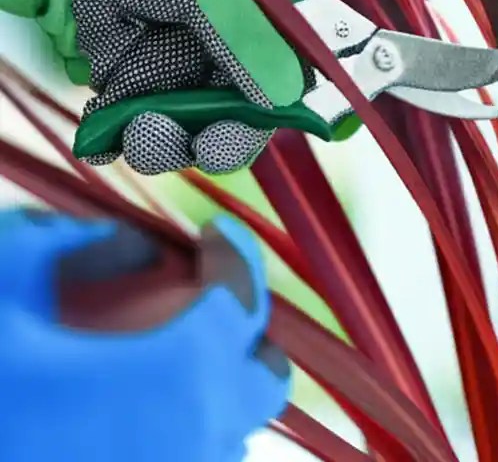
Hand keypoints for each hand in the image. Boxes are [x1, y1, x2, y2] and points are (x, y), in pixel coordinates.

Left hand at [0, 0, 314, 174]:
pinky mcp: (132, 84)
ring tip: (145, 134)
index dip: (292, 100)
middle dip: (227, 135)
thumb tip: (292, 96)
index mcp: (259, 2)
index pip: (293, 64)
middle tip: (209, 145)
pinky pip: (146, 128)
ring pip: (196, 127)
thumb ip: (251, 39)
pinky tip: (117, 138)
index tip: (275, 123)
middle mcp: (225, 38)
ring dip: (175, 142)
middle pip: (248, 110)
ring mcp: (179, 63)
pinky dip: (134, 141)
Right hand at [0, 210, 288, 461]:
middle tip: (205, 302)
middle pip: (261, 381)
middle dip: (245, 335)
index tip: (214, 235)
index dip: (234, 256)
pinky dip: (178, 437)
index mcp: (176, 372)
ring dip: (214, 391)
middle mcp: (196, 437)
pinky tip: (128, 414)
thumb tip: (128, 244)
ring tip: (165, 357)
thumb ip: (61, 244)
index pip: (238, 299)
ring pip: (229, 434)